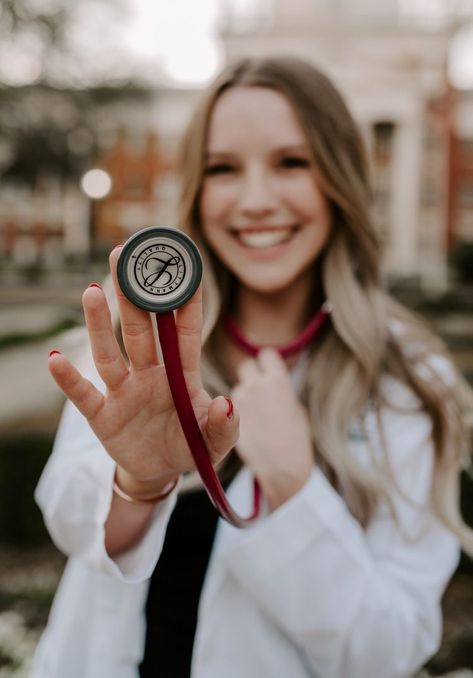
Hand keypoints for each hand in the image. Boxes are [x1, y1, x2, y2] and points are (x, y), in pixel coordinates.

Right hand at [48, 246, 238, 494]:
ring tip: (92, 290)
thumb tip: (225, 404)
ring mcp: (125, 392)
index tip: (186, 267)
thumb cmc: (192, 445)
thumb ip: (224, 425)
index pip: (185, 331)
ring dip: (100, 324)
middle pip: (140, 330)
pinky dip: (68, 379)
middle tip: (125, 257)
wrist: (162, 472)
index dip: (186, 301)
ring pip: (110, 352)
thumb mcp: (216, 442)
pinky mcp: (103, 415)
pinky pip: (84, 393)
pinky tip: (55, 357)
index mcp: (181, 374)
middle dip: (134, 296)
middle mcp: (151, 374)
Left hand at [231, 348, 314, 509]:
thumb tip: (273, 382)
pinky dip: (235, 411)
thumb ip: (280, 390)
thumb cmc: (295, 441)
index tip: (268, 369)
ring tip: (258, 418)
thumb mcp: (295, 408)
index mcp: (278, 381)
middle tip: (260, 390)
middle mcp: (256, 385)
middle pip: (247, 366)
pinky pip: (230, 405)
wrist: (280, 468)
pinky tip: (248, 427)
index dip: (267, 363)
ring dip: (245, 396)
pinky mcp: (225, 415)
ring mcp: (239, 400)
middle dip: (252, 375)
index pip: (266, 355)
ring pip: (239, 388)